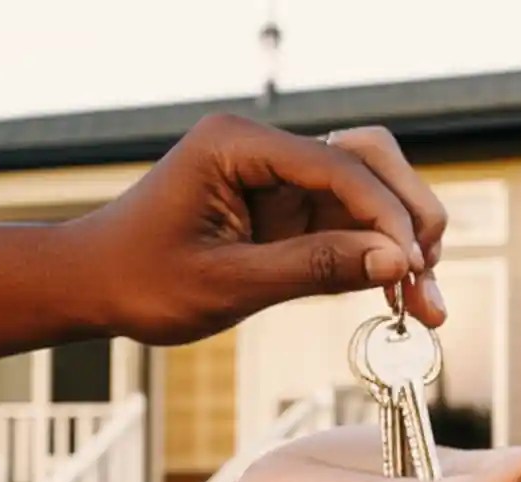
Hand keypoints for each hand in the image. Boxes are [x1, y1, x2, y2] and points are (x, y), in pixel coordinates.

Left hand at [68, 115, 447, 345]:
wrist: (92, 287)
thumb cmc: (140, 280)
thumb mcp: (227, 283)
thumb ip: (314, 268)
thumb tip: (397, 263)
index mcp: (237, 145)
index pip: (337, 165)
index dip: (384, 216)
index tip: (413, 267)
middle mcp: (265, 151)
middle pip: (368, 159)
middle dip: (407, 214)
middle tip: (428, 275)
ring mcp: (280, 178)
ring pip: (369, 189)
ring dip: (402, 236)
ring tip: (424, 297)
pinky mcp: (287, 210)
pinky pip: (349, 223)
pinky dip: (377, 257)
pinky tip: (400, 295)